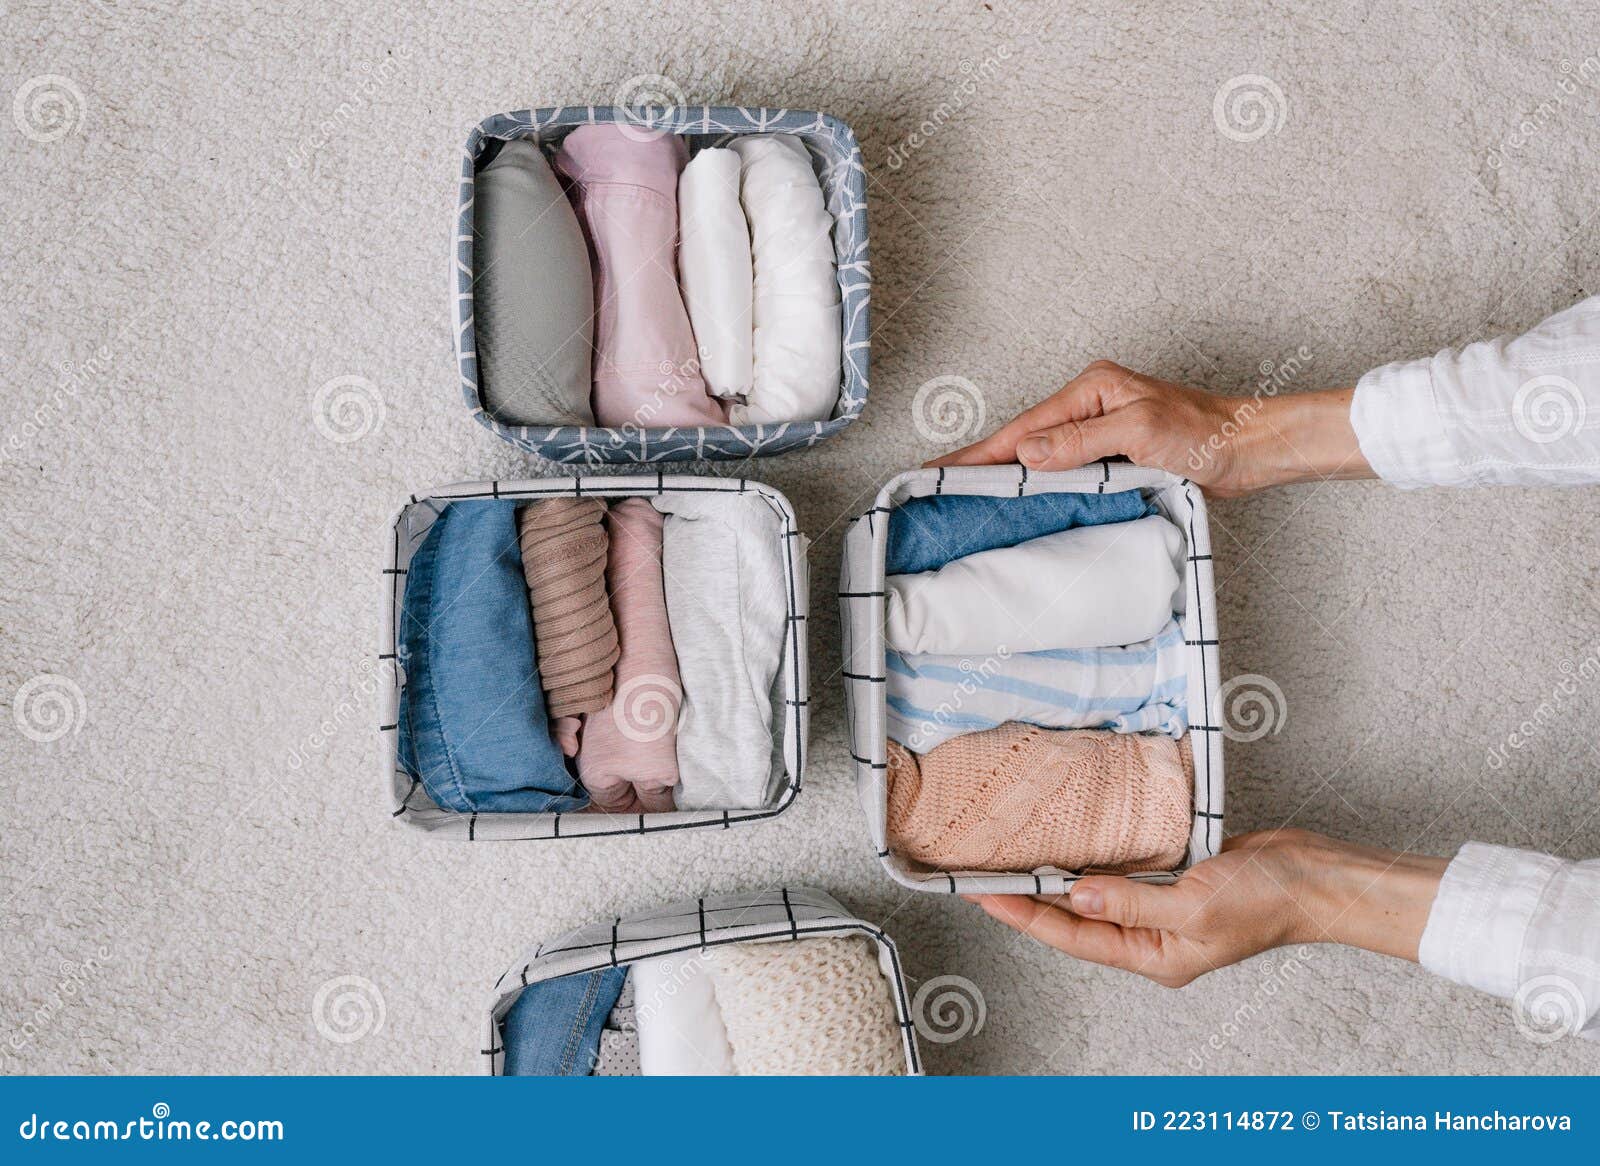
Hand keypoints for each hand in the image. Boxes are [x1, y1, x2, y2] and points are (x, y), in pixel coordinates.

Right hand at [930, 361, 1371, 496]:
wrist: (1250, 448)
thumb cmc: (1205, 433)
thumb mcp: (1139, 432)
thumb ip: (1080, 441)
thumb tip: (1025, 451)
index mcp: (1090, 389)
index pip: (1023, 427)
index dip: (980, 453)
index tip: (939, 471)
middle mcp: (1090, 405)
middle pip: (1023, 438)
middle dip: (981, 462)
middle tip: (935, 486)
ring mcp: (1101, 429)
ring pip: (1040, 455)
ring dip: (1005, 476)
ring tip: (963, 496)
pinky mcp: (1113, 454)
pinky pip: (1063, 469)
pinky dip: (1037, 484)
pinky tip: (1018, 500)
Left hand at [966, 828, 1445, 986]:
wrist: (1317, 877)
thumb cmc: (1268, 902)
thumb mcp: (1195, 906)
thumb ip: (1133, 901)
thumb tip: (1078, 896)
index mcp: (1154, 957)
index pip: (1073, 938)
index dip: (1026, 915)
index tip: (985, 893)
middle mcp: (1152, 935)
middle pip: (1077, 917)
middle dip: (1032, 896)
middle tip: (986, 871)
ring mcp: (1163, 907)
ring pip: (1096, 891)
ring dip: (1061, 873)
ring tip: (1017, 853)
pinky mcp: (1175, 877)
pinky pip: (1124, 867)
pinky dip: (1097, 853)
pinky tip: (1072, 836)